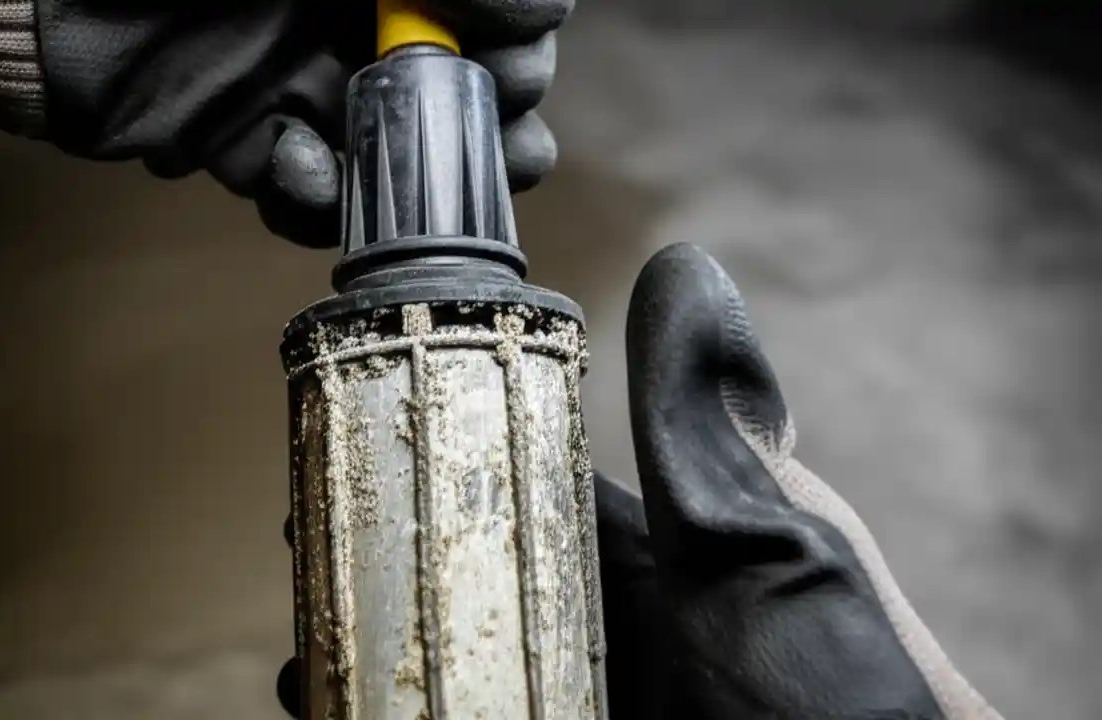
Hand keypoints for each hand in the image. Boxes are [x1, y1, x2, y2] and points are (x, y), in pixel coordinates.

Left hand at [39, 0, 568, 245]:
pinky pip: (309, 198)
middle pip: (462, 99)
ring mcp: (303, 89)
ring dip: (413, 182)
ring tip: (395, 169)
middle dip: (486, 133)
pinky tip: (289, 162)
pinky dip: (312, 200)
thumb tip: (541, 16)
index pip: (495, 23)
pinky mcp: (249, 146)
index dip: (516, 51)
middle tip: (493, 145)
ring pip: (396, 163)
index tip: (510, 68)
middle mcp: (354, 28)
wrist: (42, 2)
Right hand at [276, 244, 1002, 717]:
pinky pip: (452, 718)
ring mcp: (574, 695)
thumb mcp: (767, 546)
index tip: (340, 458)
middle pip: (456, 586)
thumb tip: (682, 263)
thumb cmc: (841, 689)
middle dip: (375, 574)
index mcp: (636, 560)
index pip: (504, 489)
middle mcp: (597, 633)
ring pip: (446, 669)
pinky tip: (339, 712)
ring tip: (302, 659)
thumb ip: (703, 427)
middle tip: (305, 563)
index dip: (421, 469)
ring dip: (369, 660)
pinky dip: (387, 715)